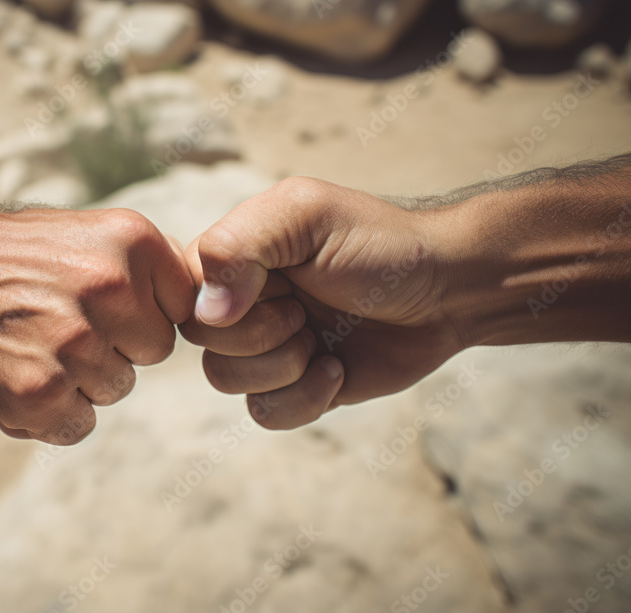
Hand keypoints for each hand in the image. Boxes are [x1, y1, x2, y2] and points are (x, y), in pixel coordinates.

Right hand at [0, 205, 193, 444]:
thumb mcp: (85, 235)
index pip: (182, 309)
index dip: (141, 316)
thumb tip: (208, 304)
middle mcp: (112, 288)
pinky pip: (77, 426)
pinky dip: (47, 414)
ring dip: (76, 382)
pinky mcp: (40, 393)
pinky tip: (13, 375)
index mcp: (133, 242)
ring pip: (113, 391)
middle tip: (54, 324)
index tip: (101, 308)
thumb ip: (145, 269)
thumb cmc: (6, 257)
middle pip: (151, 354)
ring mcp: (76, 343)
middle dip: (113, 349)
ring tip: (27, 344)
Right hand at [180, 177, 462, 429]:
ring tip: (321, 342)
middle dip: (260, 335)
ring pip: (226, 382)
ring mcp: (266, 346)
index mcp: (233, 256)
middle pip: (203, 344)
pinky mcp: (294, 385)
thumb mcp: (306, 215)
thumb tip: (207, 312)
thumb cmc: (379, 243)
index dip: (216, 306)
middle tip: (305, 312)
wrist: (448, 292)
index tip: (272, 288)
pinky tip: (336, 370)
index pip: (183, 293)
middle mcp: (241, 301)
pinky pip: (263, 414)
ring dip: (282, 367)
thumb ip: (240, 245)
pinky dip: (302, 399)